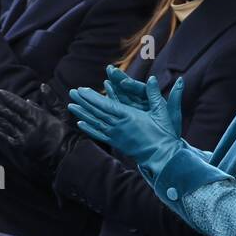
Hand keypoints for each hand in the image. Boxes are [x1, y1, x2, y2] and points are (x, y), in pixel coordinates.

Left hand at [0, 86, 71, 177]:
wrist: (64, 154)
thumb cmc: (63, 132)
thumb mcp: (60, 113)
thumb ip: (50, 99)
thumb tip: (42, 86)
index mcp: (38, 116)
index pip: (19, 105)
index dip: (8, 98)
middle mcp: (28, 126)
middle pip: (9, 114)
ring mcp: (23, 137)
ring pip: (5, 124)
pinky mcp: (20, 146)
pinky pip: (5, 137)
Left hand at [67, 84, 184, 175]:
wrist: (161, 156)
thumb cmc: (164, 133)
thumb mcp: (161, 112)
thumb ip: (154, 94)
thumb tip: (151, 78)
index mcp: (128, 116)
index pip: (105, 104)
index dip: (92, 97)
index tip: (81, 90)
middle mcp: (118, 126)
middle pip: (96, 112)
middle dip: (83, 102)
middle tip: (71, 92)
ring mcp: (115, 135)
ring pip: (95, 123)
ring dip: (82, 114)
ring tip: (71, 106)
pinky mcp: (116, 143)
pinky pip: (99, 135)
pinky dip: (89, 128)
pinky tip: (80, 123)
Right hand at [103, 66, 184, 138]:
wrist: (164, 147)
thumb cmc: (170, 132)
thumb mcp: (173, 115)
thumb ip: (175, 97)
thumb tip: (180, 80)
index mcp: (153, 100)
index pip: (141, 89)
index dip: (132, 85)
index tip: (123, 81)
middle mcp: (143, 103)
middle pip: (129, 89)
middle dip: (119, 80)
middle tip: (109, 69)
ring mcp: (135, 110)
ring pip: (122, 97)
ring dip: (113, 89)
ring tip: (105, 82)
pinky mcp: (129, 117)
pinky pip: (119, 108)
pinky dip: (112, 102)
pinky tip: (104, 97)